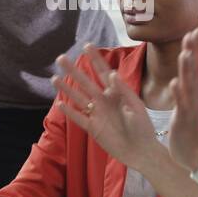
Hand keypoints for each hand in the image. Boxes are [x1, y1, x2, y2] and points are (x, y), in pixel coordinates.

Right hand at [52, 44, 161, 169]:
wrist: (141, 151)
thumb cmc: (143, 128)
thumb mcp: (136, 106)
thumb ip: (122, 91)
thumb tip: (112, 72)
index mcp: (117, 93)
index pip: (103, 72)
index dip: (95, 59)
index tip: (87, 45)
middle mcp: (104, 101)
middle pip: (86, 82)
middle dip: (73, 71)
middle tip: (60, 58)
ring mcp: (97, 114)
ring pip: (78, 98)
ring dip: (66, 88)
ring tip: (54, 77)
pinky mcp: (93, 128)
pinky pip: (78, 118)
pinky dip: (69, 111)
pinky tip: (60, 103)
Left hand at [168, 24, 197, 171]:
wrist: (196, 153)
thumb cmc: (190, 125)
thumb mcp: (190, 99)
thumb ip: (190, 82)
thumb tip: (189, 64)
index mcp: (196, 89)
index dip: (197, 46)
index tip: (196, 26)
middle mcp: (196, 95)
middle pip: (197, 69)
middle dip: (195, 50)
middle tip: (193, 31)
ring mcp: (191, 106)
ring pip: (190, 84)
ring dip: (188, 68)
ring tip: (185, 52)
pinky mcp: (184, 119)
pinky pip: (182, 104)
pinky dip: (179, 93)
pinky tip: (176, 82)